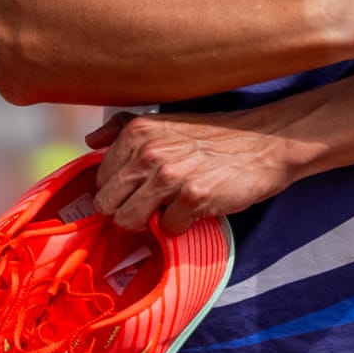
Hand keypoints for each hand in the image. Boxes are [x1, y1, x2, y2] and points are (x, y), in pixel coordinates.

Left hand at [87, 108, 293, 233]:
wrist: (264, 143)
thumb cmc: (214, 137)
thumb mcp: (166, 122)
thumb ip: (124, 128)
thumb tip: (89, 141)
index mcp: (137, 132)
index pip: (100, 181)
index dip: (120, 191)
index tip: (139, 190)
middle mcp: (149, 151)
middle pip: (108, 205)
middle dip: (128, 211)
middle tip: (154, 205)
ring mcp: (170, 175)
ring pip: (130, 220)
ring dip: (150, 221)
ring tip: (172, 208)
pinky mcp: (193, 197)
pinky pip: (167, 230)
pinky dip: (181, 226)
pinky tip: (197, 208)